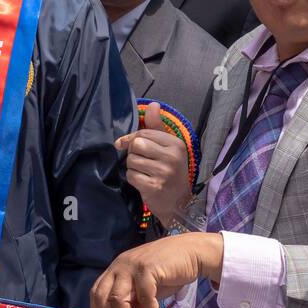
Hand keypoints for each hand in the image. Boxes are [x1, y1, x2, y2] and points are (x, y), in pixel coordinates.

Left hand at [90, 232, 222, 307]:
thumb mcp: (145, 289)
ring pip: (119, 299)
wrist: (190, 252)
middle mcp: (119, 266)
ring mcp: (132, 266)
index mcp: (115, 270)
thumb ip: (134, 303)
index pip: (96, 293)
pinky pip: (145, 297)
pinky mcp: (148, 269)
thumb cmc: (167, 272)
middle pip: (103, 298)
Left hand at [115, 101, 190, 227]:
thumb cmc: (170, 172)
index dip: (132, 138)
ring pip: (131, 161)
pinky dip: (133, 179)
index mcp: (176, 144)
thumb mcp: (167, 148)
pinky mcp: (154, 187)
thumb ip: (156, 127)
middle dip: (133, 153)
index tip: (128, 145)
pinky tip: (143, 182)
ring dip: (133, 167)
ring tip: (145, 173)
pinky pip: (131, 175)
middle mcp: (172, 157)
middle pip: (136, 145)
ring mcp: (164, 172)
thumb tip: (153, 105)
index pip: (144, 133)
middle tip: (142, 161)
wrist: (179, 203)